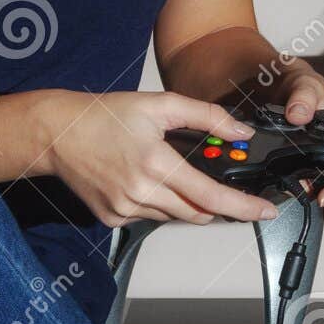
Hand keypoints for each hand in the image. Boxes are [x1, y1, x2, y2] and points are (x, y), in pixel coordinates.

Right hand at [39, 90, 281, 228]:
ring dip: (183, 201)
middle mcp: (141, 193)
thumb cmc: (106, 115)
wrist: (59, 133)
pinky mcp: (112, 219)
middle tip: (217, 185)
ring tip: (165, 171)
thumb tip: (239, 133)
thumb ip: (206, 116)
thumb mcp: (160, 105)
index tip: (264, 211)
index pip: (211, 196)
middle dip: (214, 203)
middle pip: (197, 212)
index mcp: (157, 164)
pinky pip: (148, 218)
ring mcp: (125, 210)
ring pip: (173, 216)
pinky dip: (156, 204)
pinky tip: (141, 180)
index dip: (243, 206)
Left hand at [242, 62, 323, 207]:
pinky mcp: (319, 161)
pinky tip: (294, 184)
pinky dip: (307, 185)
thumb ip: (304, 97)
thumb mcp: (306, 84)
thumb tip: (299, 114)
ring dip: (319, 191)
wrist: (286, 85)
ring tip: (299, 190)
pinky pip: (318, 180)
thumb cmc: (305, 84)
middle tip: (312, 197)